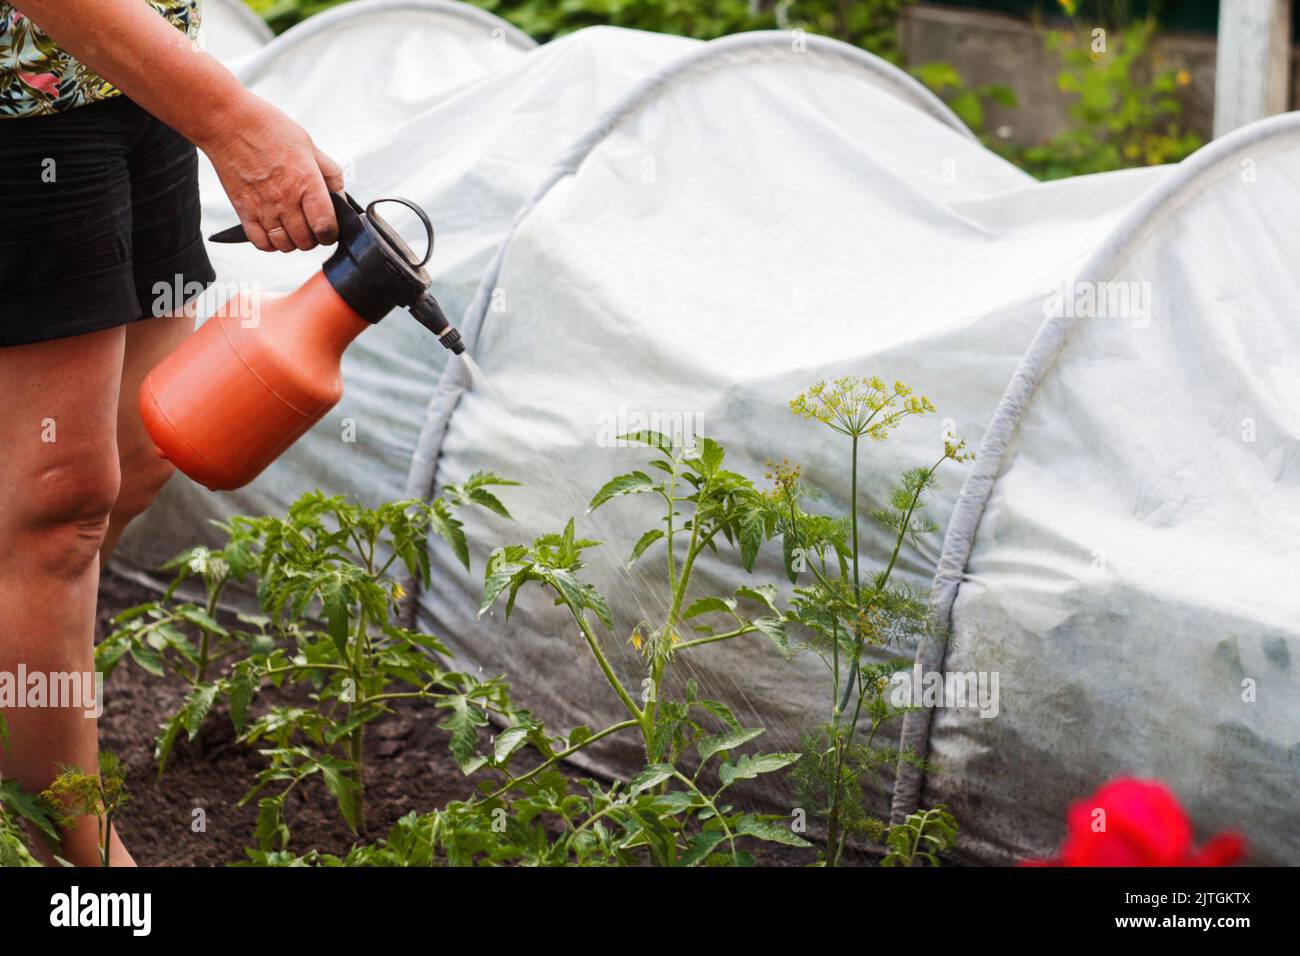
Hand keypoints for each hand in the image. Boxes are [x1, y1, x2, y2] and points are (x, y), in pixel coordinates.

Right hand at [199, 91, 343, 252]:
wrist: (228, 122)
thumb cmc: (268, 129)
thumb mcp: (310, 146)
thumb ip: (329, 174)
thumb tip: (341, 198)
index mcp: (306, 182)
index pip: (325, 226)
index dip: (331, 233)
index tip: (330, 229)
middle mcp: (285, 199)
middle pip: (306, 241)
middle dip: (313, 238)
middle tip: (311, 227)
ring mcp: (263, 208)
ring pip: (285, 245)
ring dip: (292, 242)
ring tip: (292, 228)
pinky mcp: (244, 211)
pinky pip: (261, 243)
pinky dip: (270, 243)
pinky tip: (274, 231)